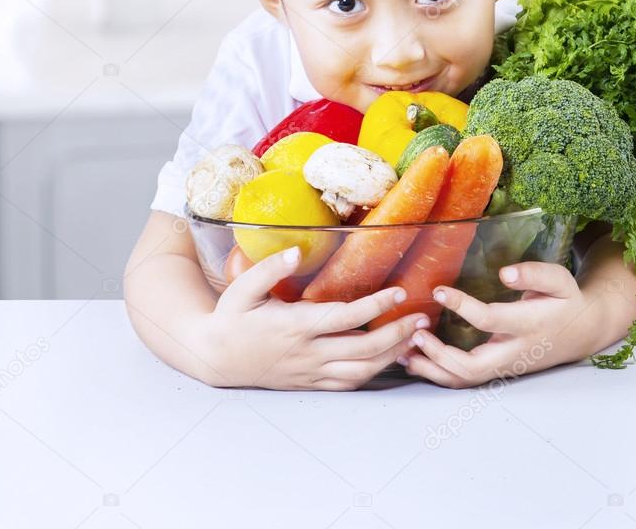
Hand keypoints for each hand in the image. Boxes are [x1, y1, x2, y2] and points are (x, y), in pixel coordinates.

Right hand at [200, 247, 428, 389]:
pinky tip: (389, 359)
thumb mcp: (242, 287)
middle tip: (421, 318)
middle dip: (397, 334)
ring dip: (391, 356)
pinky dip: (373, 373)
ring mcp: (309, 372)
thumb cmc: (231, 317)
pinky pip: (347, 384)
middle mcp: (307, 353)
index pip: (345, 318)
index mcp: (295, 326)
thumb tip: (298, 250)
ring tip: (414, 338)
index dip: (375, 306)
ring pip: (360, 371)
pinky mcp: (309, 383)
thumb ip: (271, 268)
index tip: (399, 291)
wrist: (214, 357)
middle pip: (362, 349)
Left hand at [402, 261, 603, 388]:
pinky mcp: (499, 371)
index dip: (462, 306)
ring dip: (433, 370)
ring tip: (404, 353)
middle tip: (414, 333)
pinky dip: (440, 374)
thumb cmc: (566, 300)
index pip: (490, 320)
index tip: (438, 291)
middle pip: (473, 367)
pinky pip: (466, 379)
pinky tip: (417, 361)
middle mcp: (515, 351)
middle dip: (439, 354)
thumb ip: (535, 274)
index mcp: (529, 324)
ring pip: (466, 379)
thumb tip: (505, 272)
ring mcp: (506, 366)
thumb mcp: (560, 279)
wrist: (582, 331)